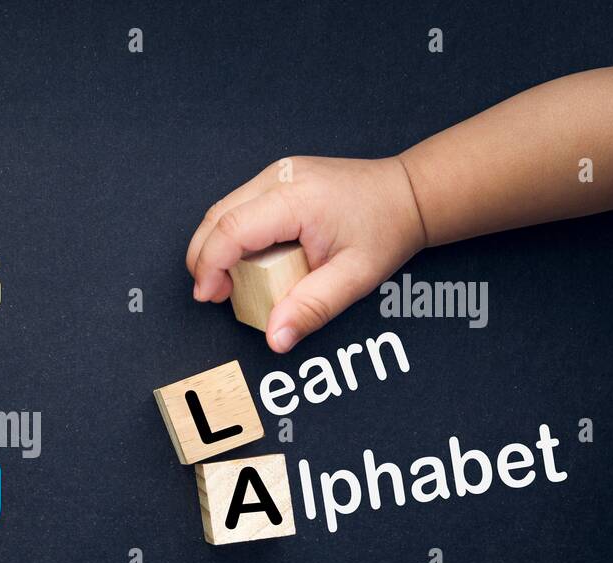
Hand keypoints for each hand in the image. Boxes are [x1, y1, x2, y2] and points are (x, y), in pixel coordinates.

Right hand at [185, 156, 427, 351]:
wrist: (408, 194)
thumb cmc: (386, 230)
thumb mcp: (355, 278)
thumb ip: (311, 309)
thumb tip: (276, 338)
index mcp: (298, 198)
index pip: (232, 228)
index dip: (209, 264)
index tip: (208, 295)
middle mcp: (281, 177)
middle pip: (217, 216)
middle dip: (204, 258)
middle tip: (216, 294)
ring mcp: (278, 173)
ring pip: (222, 209)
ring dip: (215, 247)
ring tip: (229, 282)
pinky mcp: (278, 178)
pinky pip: (238, 206)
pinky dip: (230, 235)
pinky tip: (244, 261)